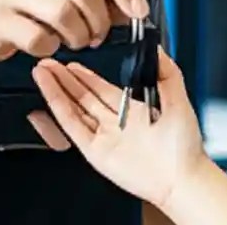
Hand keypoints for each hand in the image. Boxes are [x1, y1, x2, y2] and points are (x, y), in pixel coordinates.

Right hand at [0, 0, 149, 63]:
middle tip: (98, 36)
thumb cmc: (24, 9)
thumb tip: (133, 7)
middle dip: (100, 20)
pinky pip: (40, 38)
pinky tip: (45, 45)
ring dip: (78, 36)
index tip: (139, 11)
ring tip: (74, 41)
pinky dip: (50, 48)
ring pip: (64, 14)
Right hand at [31, 48, 208, 208]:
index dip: (84, 75)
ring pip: (74, 108)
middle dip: (64, 79)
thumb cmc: (184, 147)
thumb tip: (157, 49)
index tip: (70, 61)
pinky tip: (49, 93)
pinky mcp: (95, 151)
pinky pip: (73, 127)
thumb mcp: (178, 100)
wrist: (182, 177)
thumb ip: (167, 73)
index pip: (101, 88)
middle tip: (47, 62)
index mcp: (131, 111)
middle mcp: (114, 123)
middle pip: (82, 96)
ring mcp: (103, 137)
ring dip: (56, 89)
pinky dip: (59, 109)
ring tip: (41, 71)